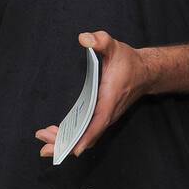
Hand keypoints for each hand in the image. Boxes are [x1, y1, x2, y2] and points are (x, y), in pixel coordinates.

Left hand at [37, 31, 151, 159]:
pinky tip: (56, 132)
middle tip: (43, 144)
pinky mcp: (102, 117)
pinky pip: (86, 131)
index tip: (73, 149)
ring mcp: (105, 117)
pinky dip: (72, 135)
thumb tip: (84, 39)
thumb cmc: (128, 61)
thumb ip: (100, 41)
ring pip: (86, 136)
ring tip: (44, 139)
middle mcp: (107, 113)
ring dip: (66, 141)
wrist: (145, 72)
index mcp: (109, 99)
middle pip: (87, 135)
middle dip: (66, 143)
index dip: (86, 137)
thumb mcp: (114, 46)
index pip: (98, 122)